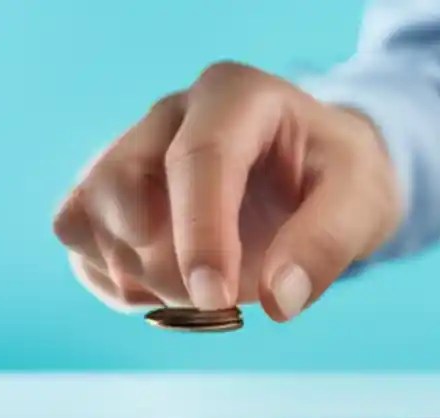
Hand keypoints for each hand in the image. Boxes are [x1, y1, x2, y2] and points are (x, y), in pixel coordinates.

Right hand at [52, 61, 402, 320]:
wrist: (310, 180)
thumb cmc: (333, 181)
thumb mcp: (361, 203)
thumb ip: (327, 245)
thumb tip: (281, 298)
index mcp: (233, 97)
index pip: (197, 158)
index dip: (200, 236)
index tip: (215, 297)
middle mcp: (168, 116)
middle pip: (120, 184)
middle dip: (164, 262)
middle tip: (218, 297)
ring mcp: (129, 153)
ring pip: (84, 214)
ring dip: (133, 275)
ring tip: (194, 292)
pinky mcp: (106, 196)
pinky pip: (78, 241)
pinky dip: (114, 282)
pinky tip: (164, 291)